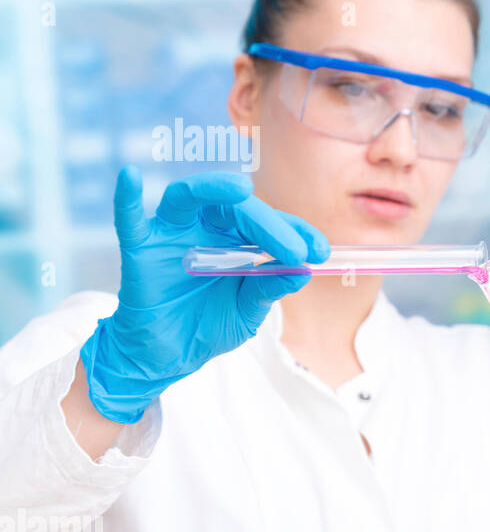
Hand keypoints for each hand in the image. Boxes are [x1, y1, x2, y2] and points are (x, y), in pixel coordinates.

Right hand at [80, 166, 328, 422]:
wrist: (168, 355)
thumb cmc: (209, 325)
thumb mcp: (248, 311)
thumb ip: (269, 289)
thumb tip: (302, 270)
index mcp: (237, 238)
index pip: (269, 223)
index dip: (295, 232)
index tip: (321, 251)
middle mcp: (205, 227)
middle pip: (236, 209)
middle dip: (270, 224)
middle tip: (297, 250)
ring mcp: (171, 234)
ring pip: (188, 197)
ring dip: (212, 188)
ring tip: (239, 188)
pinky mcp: (140, 248)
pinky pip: (129, 220)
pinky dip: (127, 198)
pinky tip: (130, 177)